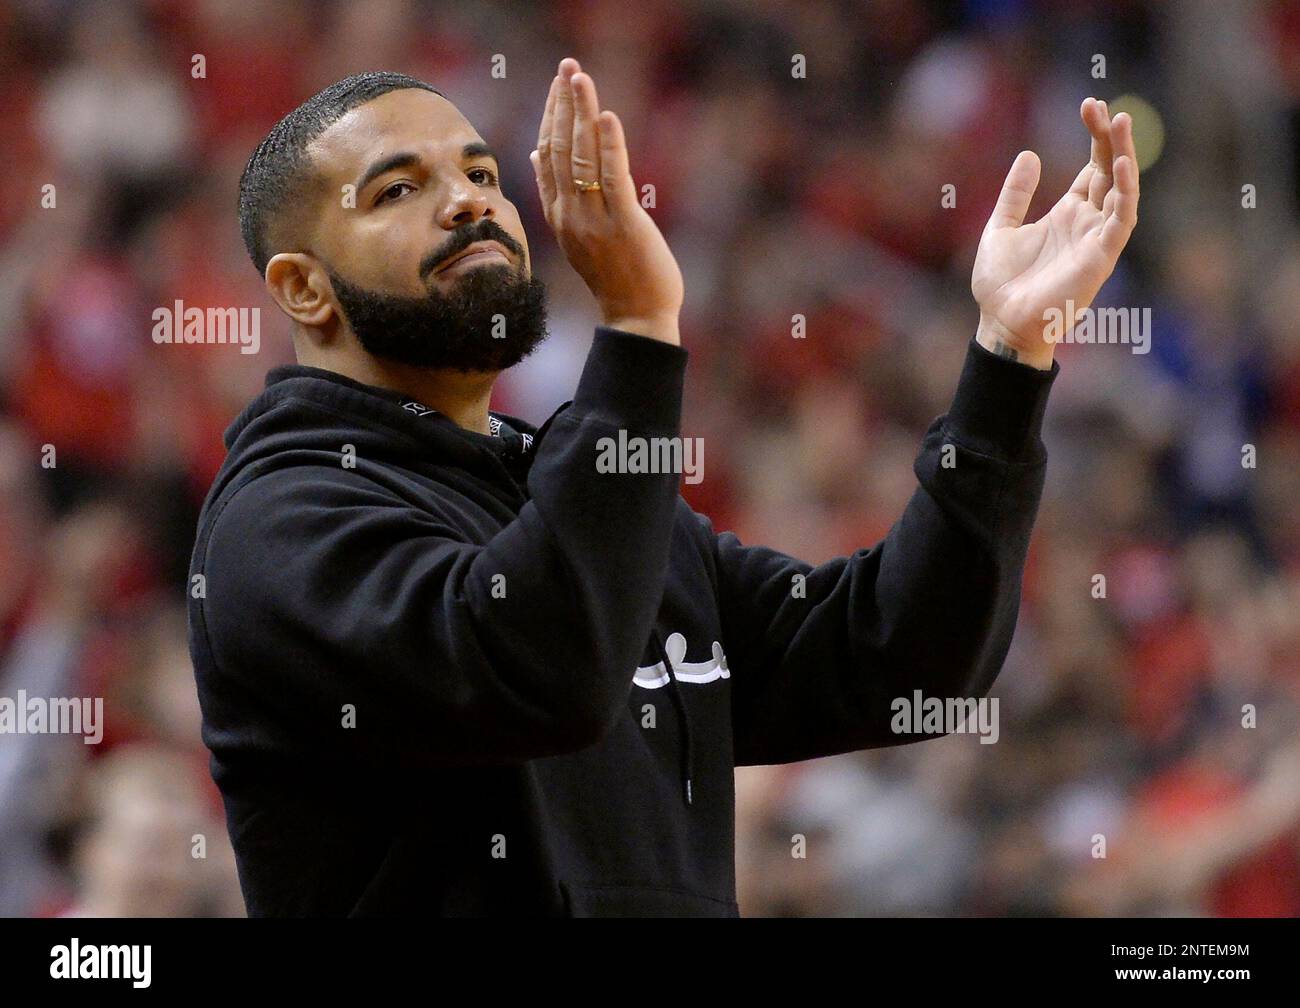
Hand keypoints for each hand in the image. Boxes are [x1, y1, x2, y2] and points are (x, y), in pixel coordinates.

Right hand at [531, 57, 683, 344]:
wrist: (635, 318)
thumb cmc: (615, 277)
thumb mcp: (579, 234)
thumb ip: (559, 196)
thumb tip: (537, 156)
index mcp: (560, 216)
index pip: (547, 157)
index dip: (551, 117)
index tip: (557, 85)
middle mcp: (571, 215)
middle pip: (559, 149)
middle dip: (563, 104)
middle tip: (568, 67)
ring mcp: (595, 220)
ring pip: (581, 157)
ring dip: (580, 113)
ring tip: (580, 78)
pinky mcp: (624, 224)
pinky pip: (612, 177)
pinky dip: (609, 145)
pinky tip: (606, 116)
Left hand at [971, 97, 1139, 368]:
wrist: (1001, 322)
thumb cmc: (1001, 284)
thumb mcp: (1000, 228)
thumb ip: (1016, 194)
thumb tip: (1030, 154)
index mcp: (1067, 214)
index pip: (1091, 167)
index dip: (1094, 137)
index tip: (1088, 105)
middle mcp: (1087, 223)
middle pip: (1108, 171)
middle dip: (1110, 138)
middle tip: (1104, 106)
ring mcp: (1096, 238)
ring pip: (1122, 190)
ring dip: (1124, 156)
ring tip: (1120, 122)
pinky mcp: (1101, 256)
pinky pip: (1121, 220)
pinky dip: (1124, 192)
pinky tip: (1120, 164)